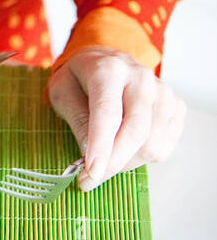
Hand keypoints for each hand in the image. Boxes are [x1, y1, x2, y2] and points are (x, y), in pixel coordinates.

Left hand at [47, 46, 186, 189]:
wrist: (106, 61)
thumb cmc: (80, 79)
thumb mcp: (63, 92)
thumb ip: (77, 121)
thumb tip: (91, 157)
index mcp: (108, 69)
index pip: (108, 112)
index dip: (101, 146)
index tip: (92, 173)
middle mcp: (140, 77)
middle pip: (136, 131)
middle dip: (114, 162)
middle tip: (91, 178)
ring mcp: (162, 91)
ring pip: (152, 145)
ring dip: (126, 161)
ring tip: (108, 152)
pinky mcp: (176, 106)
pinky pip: (164, 147)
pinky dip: (143, 156)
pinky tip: (126, 144)